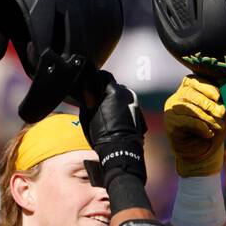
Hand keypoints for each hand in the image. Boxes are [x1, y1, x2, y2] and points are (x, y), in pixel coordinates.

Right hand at [79, 71, 146, 186]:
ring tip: (107, 112)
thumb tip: (86, 89)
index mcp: (113, 90)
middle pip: (114, 86)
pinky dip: (121, 107)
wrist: (120, 149)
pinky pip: (127, 104)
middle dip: (106, 91)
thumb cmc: (103, 133)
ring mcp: (134, 101)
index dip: (96, 81)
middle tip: (97, 101)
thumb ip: (88, 98)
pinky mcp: (138, 110)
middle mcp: (126, 92)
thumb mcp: (89, 115)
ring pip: (121, 95)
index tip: (91, 87)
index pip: (104, 76)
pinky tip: (116, 118)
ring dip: (114, 99)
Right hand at [164, 76, 225, 176]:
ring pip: (189, 109)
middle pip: (190, 94)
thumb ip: (218, 102)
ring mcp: (171, 110)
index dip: (206, 87)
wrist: (199, 149)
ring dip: (207, 118)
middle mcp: (177, 97)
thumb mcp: (216, 111)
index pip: (194, 81)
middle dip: (208, 103)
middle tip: (221, 113)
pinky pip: (187, 122)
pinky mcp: (171, 123)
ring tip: (218, 125)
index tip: (218, 96)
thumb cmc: (210, 126)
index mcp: (188, 88)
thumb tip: (221, 103)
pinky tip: (209, 133)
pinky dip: (201, 127)